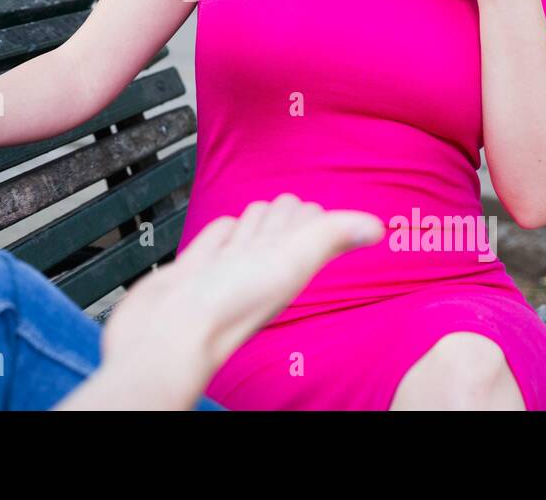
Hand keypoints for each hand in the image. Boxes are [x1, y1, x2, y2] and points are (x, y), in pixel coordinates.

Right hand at [84, 196, 383, 408]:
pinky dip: (220, 234)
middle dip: (282, 213)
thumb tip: (377, 227)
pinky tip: (223, 236)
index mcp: (288, 264)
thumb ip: (327, 238)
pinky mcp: (196, 269)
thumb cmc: (226, 307)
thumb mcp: (286, 262)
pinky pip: (215, 239)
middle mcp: (260, 266)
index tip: (319, 214)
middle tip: (288, 215)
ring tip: (260, 221)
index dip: (314, 215)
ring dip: (253, 221)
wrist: (168, 332)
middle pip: (279, 223)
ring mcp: (227, 267)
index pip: (309, 224)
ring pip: (248, 230)